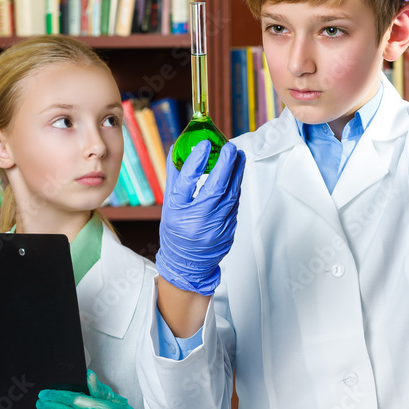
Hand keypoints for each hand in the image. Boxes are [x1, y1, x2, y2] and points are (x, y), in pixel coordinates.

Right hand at [155, 140, 245, 294]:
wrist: (187, 264)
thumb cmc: (176, 232)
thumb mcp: (169, 206)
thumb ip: (174, 178)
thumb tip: (176, 148)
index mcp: (178, 212)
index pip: (187, 182)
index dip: (196, 161)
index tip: (205, 144)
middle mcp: (197, 220)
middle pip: (215, 187)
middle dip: (226, 164)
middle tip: (230, 148)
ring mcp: (215, 228)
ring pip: (230, 196)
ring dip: (236, 174)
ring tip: (239, 157)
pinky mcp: (228, 232)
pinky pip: (234, 206)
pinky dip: (236, 189)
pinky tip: (237, 177)